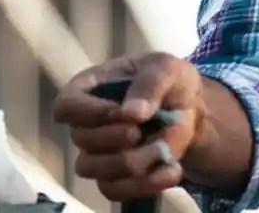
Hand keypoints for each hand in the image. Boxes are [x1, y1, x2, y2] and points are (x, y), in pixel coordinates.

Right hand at [52, 53, 205, 201]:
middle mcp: (87, 123)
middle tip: (145, 131)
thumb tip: (130, 112)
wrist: (192, 112)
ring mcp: (97, 153)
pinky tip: (170, 170)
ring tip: (163, 151)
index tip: (121, 112)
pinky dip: (144, 184)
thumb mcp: (167, 69)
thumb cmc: (170, 82)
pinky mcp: (113, 177)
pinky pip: (114, 190)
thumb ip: (150, 83)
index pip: (66, 106)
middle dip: (117, 138)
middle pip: (81, 139)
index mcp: (90, 88)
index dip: (89, 112)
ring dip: (131, 162)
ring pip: (94, 168)